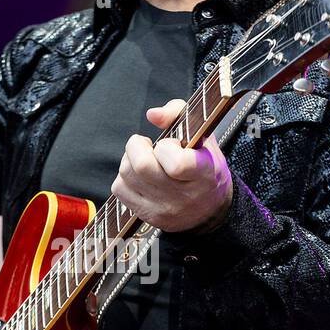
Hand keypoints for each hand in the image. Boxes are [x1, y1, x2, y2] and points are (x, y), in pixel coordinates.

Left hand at [111, 98, 233, 233]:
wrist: (210, 211)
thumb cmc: (205, 166)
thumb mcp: (203, 136)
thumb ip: (179, 114)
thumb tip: (152, 115)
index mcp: (203, 174)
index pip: (177, 163)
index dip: (167, 147)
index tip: (171, 144)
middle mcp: (183, 196)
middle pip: (142, 166)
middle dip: (138, 147)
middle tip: (148, 146)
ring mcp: (163, 209)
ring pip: (126, 174)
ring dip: (129, 160)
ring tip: (144, 159)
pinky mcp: (147, 215)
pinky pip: (119, 189)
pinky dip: (124, 176)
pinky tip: (139, 175)